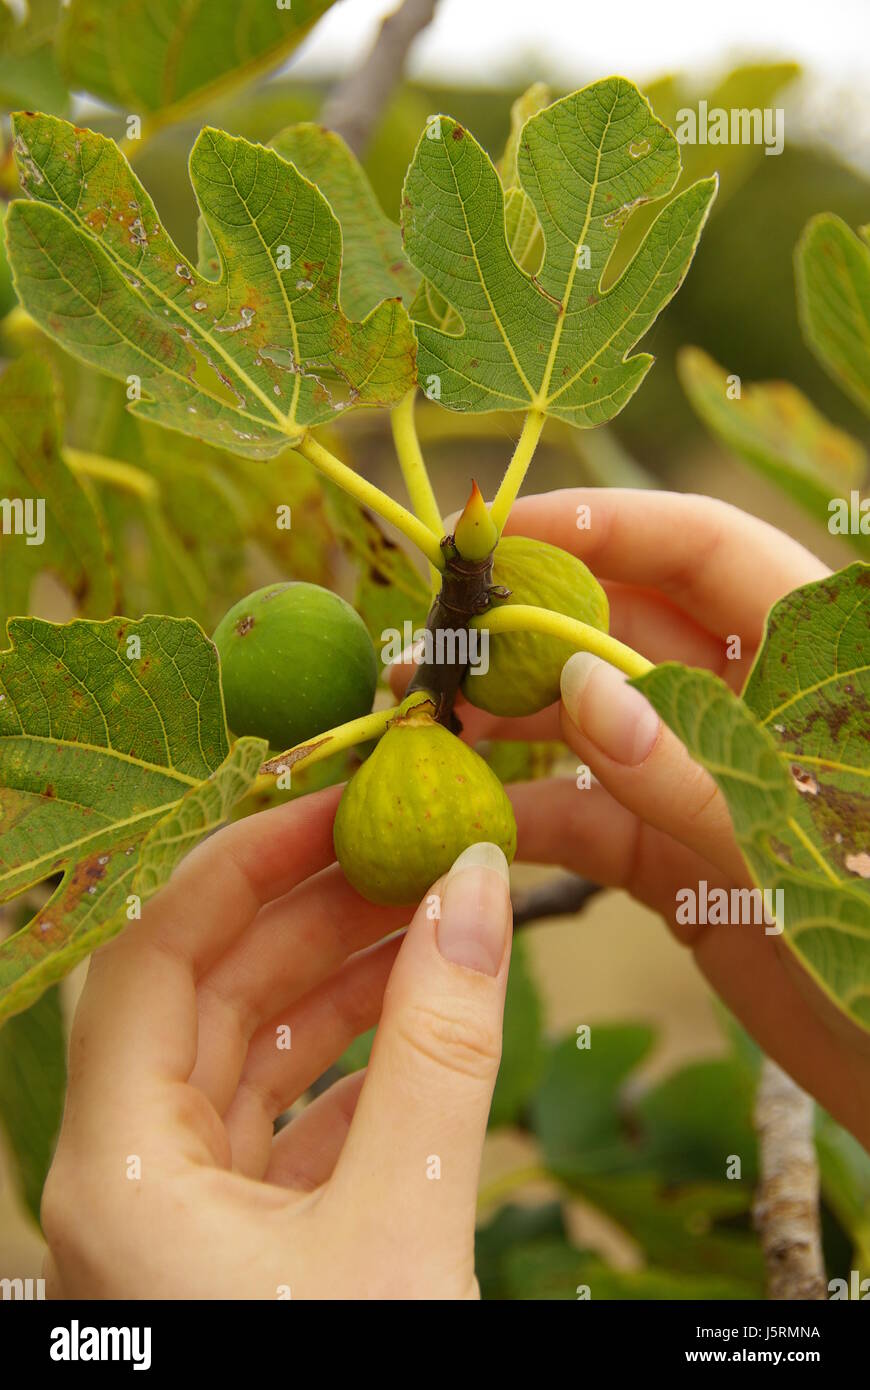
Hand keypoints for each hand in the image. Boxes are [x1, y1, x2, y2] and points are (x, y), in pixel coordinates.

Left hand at [41, 788, 512, 1298]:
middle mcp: (129, 1184)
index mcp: (118, 1169)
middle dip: (313, 916)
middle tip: (407, 854)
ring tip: (434, 927)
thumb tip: (475, 890)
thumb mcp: (402, 1224)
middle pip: (205, 997)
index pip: (150, 956)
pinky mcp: (237, 1255)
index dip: (243, 863)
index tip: (337, 807)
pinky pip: (282, 1129)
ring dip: (342, 990)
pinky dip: (353, 1076)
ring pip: (249, 1060)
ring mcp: (179, 1222)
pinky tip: (423, 1037)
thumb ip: (439, 1052)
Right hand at [394, 488, 869, 1148]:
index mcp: (815, 669)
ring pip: (590, 723)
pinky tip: (458, 821)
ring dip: (506, 720)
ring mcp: (706, 786)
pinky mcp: (675, 863)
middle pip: (625, 628)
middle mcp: (750, 711)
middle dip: (525, 627)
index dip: (605, 526)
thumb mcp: (811, 855)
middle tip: (430, 645)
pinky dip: (523, 815)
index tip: (501, 535)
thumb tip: (581, 690)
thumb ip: (698, 773)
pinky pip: (586, 818)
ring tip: (420, 726)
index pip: (706, 550)